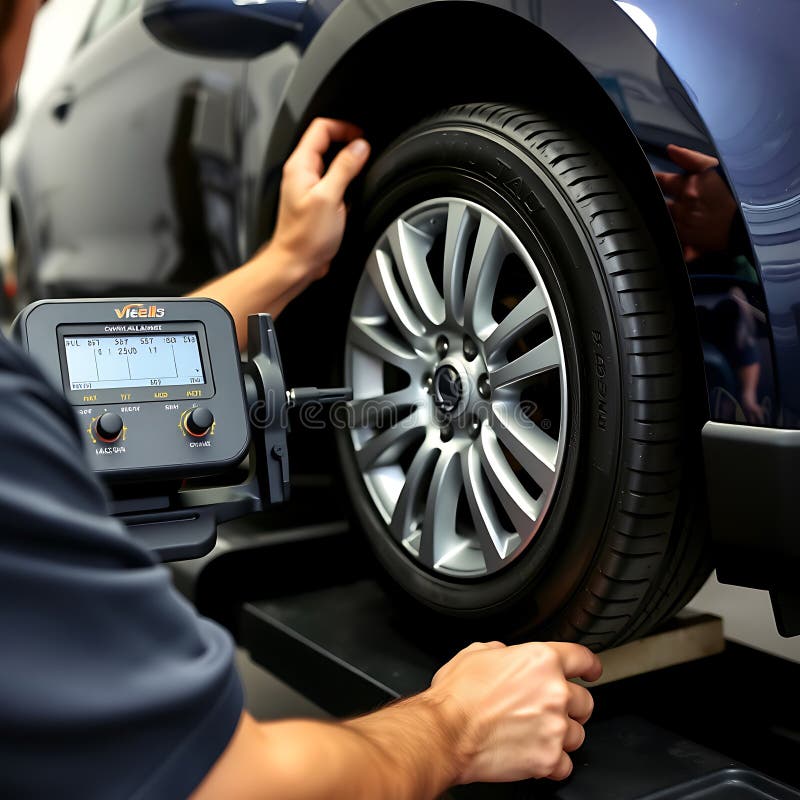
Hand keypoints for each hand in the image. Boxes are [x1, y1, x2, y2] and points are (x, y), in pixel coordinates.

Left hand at [270, 117, 370, 283]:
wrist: (296, 263)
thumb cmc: (305, 237)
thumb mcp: (330, 197)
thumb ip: (345, 168)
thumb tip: (360, 147)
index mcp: (300, 166)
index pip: (321, 129)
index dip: (344, 128)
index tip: (362, 138)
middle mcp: (301, 174)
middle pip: (326, 143)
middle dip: (348, 144)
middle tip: (365, 154)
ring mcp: (307, 187)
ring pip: (330, 163)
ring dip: (348, 164)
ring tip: (361, 173)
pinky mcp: (315, 201)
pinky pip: (332, 182)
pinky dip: (345, 182)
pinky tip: (352, 194)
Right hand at [426, 641, 601, 784]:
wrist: (446, 733)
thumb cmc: (457, 695)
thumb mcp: (477, 653)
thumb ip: (503, 652)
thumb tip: (506, 656)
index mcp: (541, 660)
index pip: (582, 659)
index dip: (589, 665)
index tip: (591, 672)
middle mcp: (554, 692)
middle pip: (585, 701)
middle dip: (571, 706)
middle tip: (550, 710)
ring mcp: (555, 727)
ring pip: (578, 734)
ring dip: (561, 735)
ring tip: (537, 734)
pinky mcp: (548, 758)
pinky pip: (565, 765)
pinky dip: (552, 763)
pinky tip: (535, 755)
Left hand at [655, 144, 737, 261]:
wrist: (754, 220)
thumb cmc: (737, 193)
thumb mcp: (716, 168)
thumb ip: (690, 157)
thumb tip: (670, 150)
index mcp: (687, 187)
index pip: (659, 180)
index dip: (656, 180)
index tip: (656, 181)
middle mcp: (682, 208)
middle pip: (658, 203)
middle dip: (660, 200)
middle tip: (669, 199)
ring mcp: (685, 228)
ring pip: (665, 221)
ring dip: (668, 218)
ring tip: (681, 214)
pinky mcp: (690, 245)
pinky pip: (675, 243)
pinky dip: (676, 241)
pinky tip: (681, 235)